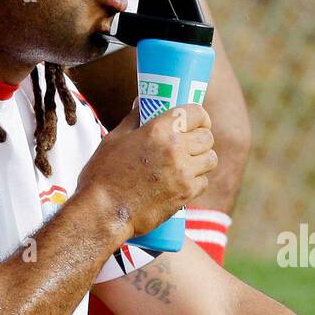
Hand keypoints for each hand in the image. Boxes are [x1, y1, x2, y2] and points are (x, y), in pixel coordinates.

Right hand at [77, 103, 215, 237]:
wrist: (104, 211)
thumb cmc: (104, 174)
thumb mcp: (115, 138)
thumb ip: (134, 119)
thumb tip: (142, 103)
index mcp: (159, 130)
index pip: (196, 113)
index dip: (199, 117)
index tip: (196, 122)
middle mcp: (175, 149)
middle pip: (207, 137)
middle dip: (201, 138)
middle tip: (190, 144)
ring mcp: (184, 173)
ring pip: (210, 159)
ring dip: (202, 160)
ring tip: (188, 163)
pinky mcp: (186, 194)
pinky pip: (204, 182)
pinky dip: (197, 181)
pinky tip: (182, 182)